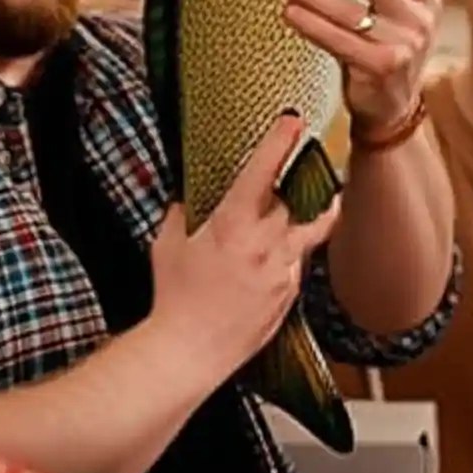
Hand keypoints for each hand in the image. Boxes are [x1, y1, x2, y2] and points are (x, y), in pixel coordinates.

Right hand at [148, 116, 339, 377]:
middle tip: (294, 173)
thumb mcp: (167, 245)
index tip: (293, 121)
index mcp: (232, 225)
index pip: (262, 172)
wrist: (189, 352)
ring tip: (288, 216)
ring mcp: (283, 271)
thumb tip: (188, 199)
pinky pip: (297, 264)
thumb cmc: (173, 298)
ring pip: (305, 231)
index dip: (279, 142)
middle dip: (294, 186)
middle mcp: (265, 245)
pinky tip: (262, 265)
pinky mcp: (290, 294)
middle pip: (298, 199)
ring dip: (295, 222)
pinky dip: (286, 256)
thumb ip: (182, 215)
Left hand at [275, 0, 441, 132]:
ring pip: (350, 12)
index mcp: (428, 2)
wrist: (393, 109)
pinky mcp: (378, 67)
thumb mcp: (416, 15)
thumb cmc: (395, 54)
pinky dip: (310, 24)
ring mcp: (399, 46)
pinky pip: (337, 39)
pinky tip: (291, 13)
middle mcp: (418, 22)